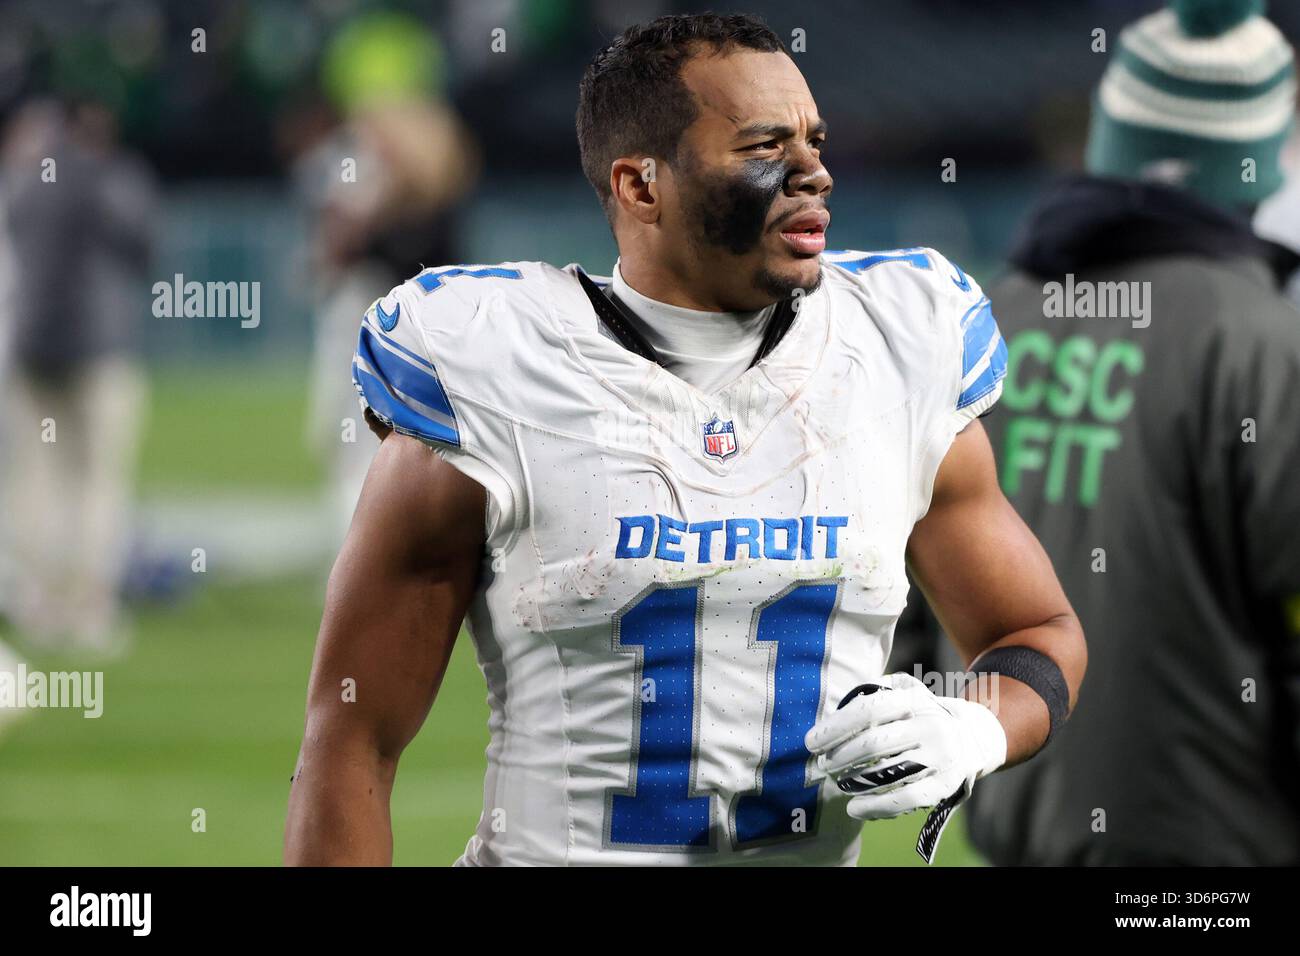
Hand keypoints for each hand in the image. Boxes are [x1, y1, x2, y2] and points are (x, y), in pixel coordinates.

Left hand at [804, 672, 1006, 820]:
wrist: (971, 737)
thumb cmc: (923, 714)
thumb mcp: (906, 690)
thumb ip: (876, 689)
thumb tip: (838, 706)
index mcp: (915, 700)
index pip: (868, 710)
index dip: (835, 726)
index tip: (811, 741)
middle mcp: (930, 726)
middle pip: (873, 743)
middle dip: (839, 756)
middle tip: (823, 764)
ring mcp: (940, 757)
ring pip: (887, 773)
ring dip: (853, 782)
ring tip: (837, 783)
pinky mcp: (945, 784)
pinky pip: (906, 799)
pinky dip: (876, 807)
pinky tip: (854, 809)